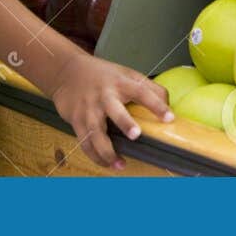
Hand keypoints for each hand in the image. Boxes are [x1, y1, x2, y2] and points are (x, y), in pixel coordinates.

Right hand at [50, 51, 172, 169]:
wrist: (66, 71)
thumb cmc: (102, 75)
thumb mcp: (126, 74)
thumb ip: (148, 87)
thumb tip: (168, 104)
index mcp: (120, 83)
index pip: (142, 92)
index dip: (156, 105)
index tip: (170, 118)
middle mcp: (104, 95)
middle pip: (115, 110)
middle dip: (124, 123)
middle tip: (135, 135)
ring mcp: (89, 108)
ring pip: (96, 132)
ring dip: (107, 151)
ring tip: (120, 164)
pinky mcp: (77, 120)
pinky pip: (85, 142)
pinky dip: (95, 156)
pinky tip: (106, 164)